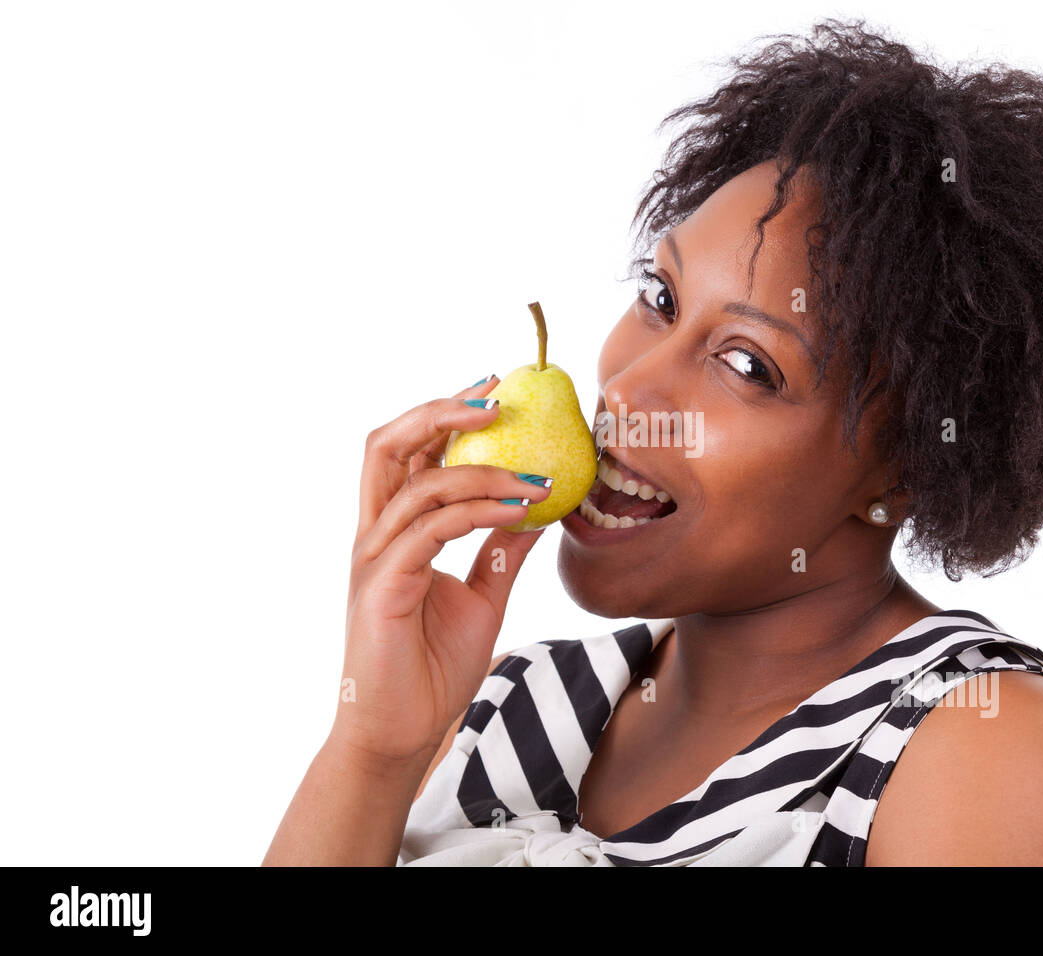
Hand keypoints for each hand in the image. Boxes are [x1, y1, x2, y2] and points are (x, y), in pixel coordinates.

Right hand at [332, 376, 550, 765]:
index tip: (494, 390)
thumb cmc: (431, 668)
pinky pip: (431, 530)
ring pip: (417, 484)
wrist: (403, 733)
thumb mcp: (482, 597)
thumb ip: (500, 551)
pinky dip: (478, 511)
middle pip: (387, 445)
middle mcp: (375, 536)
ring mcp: (373, 559)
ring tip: (536, 474)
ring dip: (482, 469)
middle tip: (496, 396)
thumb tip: (535, 510)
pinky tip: (520, 508)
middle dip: (440, 410)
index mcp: (393, 532)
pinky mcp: (382, 587)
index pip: (408, 453)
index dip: (443, 413)